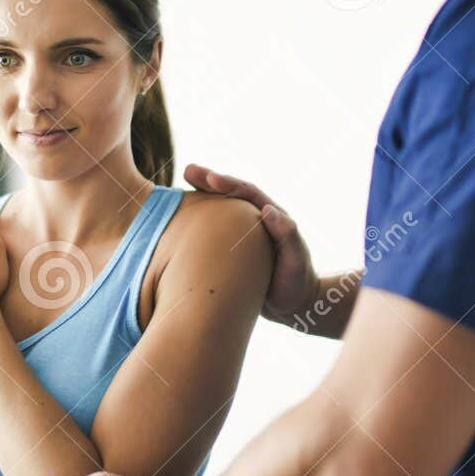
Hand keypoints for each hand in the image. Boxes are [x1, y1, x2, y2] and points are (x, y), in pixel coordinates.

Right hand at [182, 163, 316, 326]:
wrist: (292, 304)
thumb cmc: (296, 281)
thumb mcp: (295, 259)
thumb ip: (286, 234)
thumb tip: (268, 210)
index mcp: (270, 216)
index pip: (247, 193)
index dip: (229, 184)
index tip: (211, 179)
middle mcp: (254, 219)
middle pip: (230, 193)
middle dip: (209, 180)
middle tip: (188, 172)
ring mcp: (241, 233)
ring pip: (218, 208)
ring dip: (200, 196)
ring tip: (178, 187)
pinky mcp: (230, 248)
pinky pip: (211, 228)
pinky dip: (197, 219)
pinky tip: (178, 218)